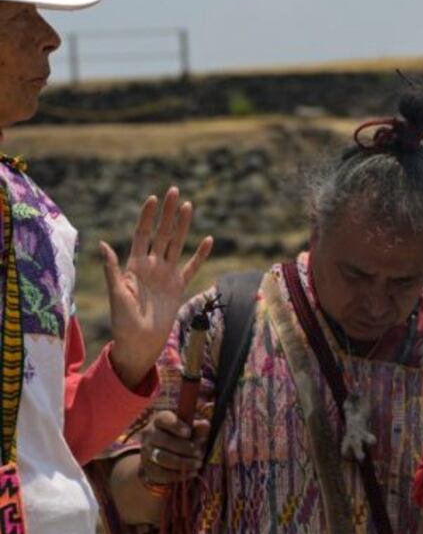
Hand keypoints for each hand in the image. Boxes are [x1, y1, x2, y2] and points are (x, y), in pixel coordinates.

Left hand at [102, 188, 213, 389]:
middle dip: (167, 213)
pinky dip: (201, 254)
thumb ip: (112, 269)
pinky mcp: (179, 286)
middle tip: (174, 191)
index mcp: (134, 265)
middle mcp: (152, 265)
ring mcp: (167, 274)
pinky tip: (208, 239)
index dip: (147, 217)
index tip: (153, 199)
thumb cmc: (123, 321)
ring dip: (182, 226)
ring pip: (176, 244)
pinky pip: (192, 266)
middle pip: (161, 233)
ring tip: (189, 206)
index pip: (142, 235)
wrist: (140, 341)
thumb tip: (103, 244)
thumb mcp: (116, 294)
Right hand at [137, 409, 209, 486]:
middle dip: (184, 448)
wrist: (164, 454)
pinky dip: (178, 474)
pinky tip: (192, 473)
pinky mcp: (148, 468)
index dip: (176, 426)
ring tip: (198, 463)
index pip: (164, 419)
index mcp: (160, 419)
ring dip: (182, 462)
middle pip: (164, 440)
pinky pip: (161, 473)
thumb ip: (197, 428)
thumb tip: (205, 425)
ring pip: (162, 458)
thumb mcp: (191, 430)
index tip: (188, 433)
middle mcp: (149, 434)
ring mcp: (146, 452)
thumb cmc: (181, 436)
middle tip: (199, 452)